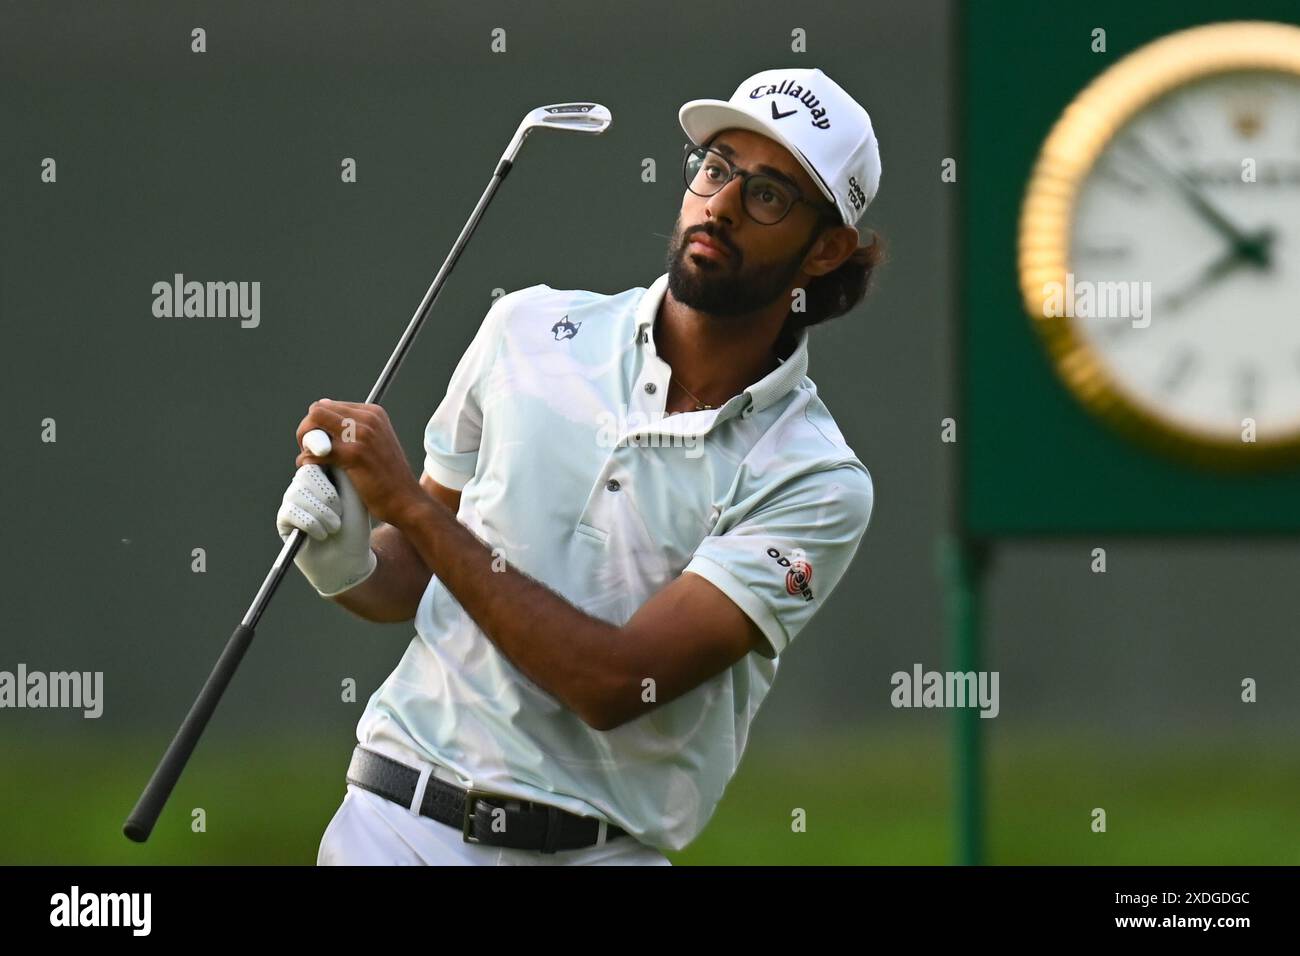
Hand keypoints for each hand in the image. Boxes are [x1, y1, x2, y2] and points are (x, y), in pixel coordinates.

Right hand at [277, 463, 377, 596]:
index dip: (321, 458)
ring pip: (299, 491)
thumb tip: (328, 441)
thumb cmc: (356, 526)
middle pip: (306, 472)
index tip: (330, 459)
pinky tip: (322, 534)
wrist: (349, 559)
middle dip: (328, 494)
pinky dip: (311, 524)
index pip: (316, 455)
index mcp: (324, 474)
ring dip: (323, 513)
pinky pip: (291, 511)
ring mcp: (293, 500)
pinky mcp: (283, 519)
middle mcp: (306, 484)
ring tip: (334, 526)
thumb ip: (342, 467)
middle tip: (340, 512)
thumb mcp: (355, 493)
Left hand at [294, 399, 424, 527]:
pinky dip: (308, 459)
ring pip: (314, 424)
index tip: (319, 442)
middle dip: (307, 430)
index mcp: (373, 413)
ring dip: (306, 443)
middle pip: (317, 411)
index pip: (328, 405)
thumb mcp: (375, 442)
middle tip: (311, 451)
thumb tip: (321, 410)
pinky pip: (316, 450)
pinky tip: (313, 468)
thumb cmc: (387, 477)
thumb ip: (353, 428)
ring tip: (312, 459)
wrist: (406, 500)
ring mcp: (362, 435)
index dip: (317, 424)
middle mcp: (368, 418)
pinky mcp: (354, 454)